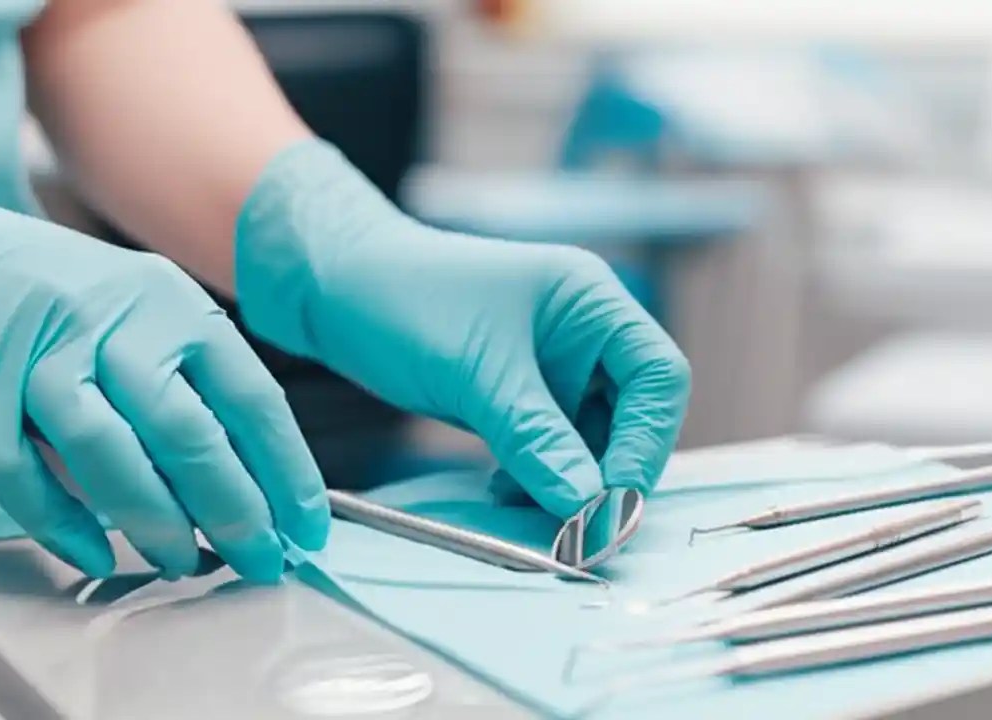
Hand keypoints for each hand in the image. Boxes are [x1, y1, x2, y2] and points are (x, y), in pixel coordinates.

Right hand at [0, 209, 327, 580]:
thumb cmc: (86, 300)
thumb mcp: (157, 317)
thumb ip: (200, 384)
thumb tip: (263, 489)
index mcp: (180, 310)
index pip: (253, 401)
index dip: (289, 473)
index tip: (308, 529)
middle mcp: (118, 324)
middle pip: (187, 431)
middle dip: (233, 510)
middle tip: (259, 561)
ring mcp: (45, 353)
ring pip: (106, 450)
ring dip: (152, 519)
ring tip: (182, 563)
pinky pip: (19, 467)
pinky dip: (59, 522)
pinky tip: (97, 555)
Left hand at [236, 141, 690, 518]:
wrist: (332, 287)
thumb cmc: (405, 300)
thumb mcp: (477, 375)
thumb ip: (537, 440)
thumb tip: (590, 509)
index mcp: (592, 302)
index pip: (658, 377)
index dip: (646, 441)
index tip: (612, 497)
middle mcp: (585, 334)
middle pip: (633, 416)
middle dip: (607, 471)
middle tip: (579, 525)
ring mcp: (554, 367)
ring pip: (591, 441)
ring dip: (568, 482)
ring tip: (527, 511)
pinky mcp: (521, 395)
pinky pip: (552, 448)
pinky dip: (537, 477)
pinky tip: (502, 493)